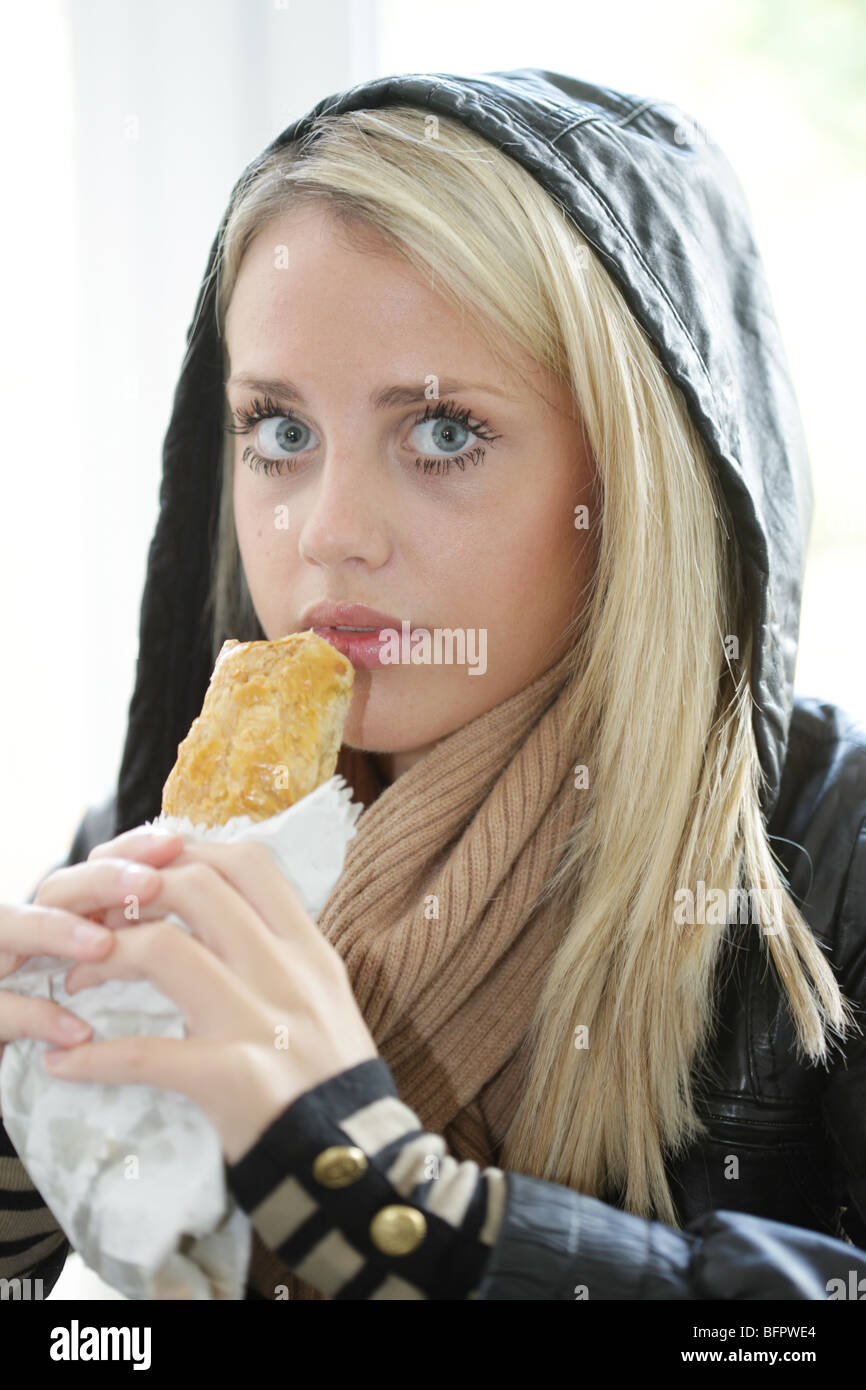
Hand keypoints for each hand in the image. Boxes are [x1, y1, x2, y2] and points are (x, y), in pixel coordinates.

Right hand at [0, 831, 183, 1115]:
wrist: (12, 1072)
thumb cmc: (67, 1018)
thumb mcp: (101, 969)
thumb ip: (134, 934)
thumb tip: (206, 902)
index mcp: (61, 914)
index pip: (93, 863)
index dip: (131, 849)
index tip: (177, 842)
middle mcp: (22, 930)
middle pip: (56, 887)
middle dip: (103, 880)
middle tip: (152, 881)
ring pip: (11, 928)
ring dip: (59, 931)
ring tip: (105, 943)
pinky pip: (0, 1009)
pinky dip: (37, 1017)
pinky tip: (78, 1031)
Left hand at [32, 828, 377, 1163]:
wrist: (356, 1158)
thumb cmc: (330, 1076)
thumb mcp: (320, 993)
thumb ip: (276, 948)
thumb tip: (211, 908)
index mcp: (308, 947)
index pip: (247, 862)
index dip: (185, 852)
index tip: (144, 875)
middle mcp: (287, 971)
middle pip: (197, 887)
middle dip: (131, 893)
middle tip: (97, 923)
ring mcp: (263, 1022)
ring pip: (165, 950)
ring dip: (105, 958)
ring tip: (79, 981)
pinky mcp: (234, 1080)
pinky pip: (148, 1054)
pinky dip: (96, 1057)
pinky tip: (68, 1063)